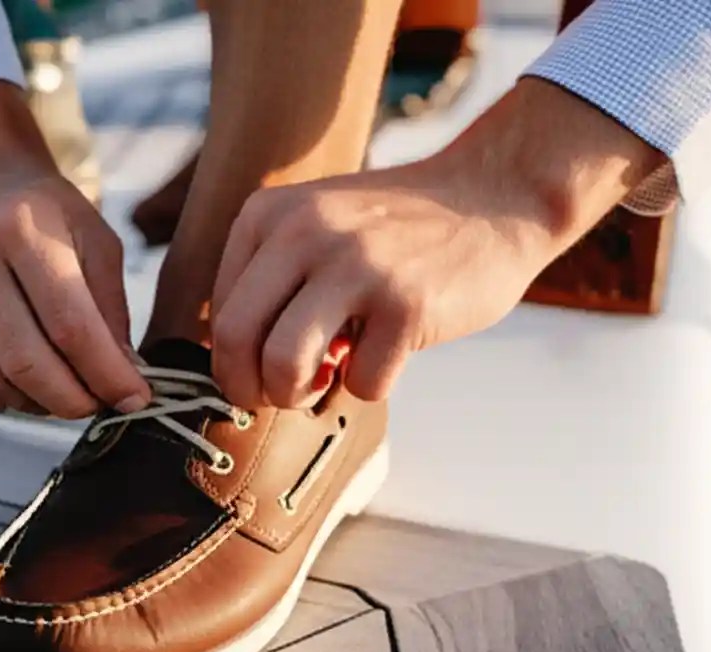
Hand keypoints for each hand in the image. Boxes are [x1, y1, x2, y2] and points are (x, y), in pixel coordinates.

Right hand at [0, 81, 148, 416]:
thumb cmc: (46, 208)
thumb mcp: (95, 235)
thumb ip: (111, 304)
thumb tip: (125, 375)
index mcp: (22, 230)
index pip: (69, 325)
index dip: (107, 373)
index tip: (136, 399)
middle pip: (25, 361)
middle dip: (73, 400)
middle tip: (103, 403)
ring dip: (39, 404)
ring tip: (71, 395)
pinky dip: (4, 399)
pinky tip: (32, 391)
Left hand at [211, 79, 661, 408]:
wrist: (492, 195)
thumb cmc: (395, 228)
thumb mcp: (314, 221)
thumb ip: (268, 275)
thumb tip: (233, 363)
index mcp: (269, 214)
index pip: (218, 311)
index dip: (234, 360)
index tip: (265, 368)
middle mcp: (303, 232)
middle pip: (235, 340)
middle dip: (246, 389)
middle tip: (274, 397)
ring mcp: (356, 265)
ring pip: (282, 366)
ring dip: (295, 397)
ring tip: (321, 382)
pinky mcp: (406, 302)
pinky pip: (361, 383)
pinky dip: (370, 385)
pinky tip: (387, 354)